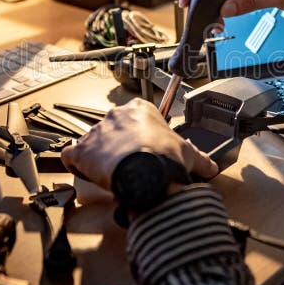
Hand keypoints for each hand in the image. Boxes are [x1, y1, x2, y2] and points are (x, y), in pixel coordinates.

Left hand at [60, 98, 218, 190]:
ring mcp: (96, 132)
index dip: (140, 135)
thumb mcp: (188, 154)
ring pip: (94, 142)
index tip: (145, 148)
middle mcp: (115, 116)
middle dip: (120, 146)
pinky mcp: (81, 150)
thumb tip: (211, 167)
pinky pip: (72, 154)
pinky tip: (86, 172)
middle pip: (114, 130)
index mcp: (139, 110)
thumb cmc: (164, 157)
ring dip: (101, 157)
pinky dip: (76, 163)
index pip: (136, 118)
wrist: (144, 171)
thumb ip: (199, 159)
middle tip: (130, 164)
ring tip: (113, 174)